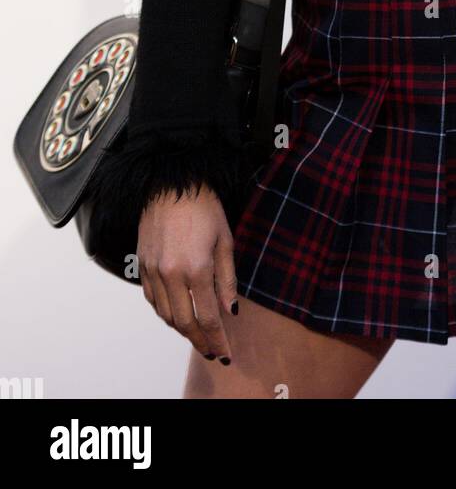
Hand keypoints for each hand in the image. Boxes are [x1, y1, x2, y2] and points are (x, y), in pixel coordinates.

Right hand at [137, 186, 238, 362]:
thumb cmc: (204, 207)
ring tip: (198, 337)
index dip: (218, 339)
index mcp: (196, 268)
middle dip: (200, 341)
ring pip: (166, 315)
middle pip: (185, 323)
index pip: (208, 317)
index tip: (226, 354)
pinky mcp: (142, 265)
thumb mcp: (225, 241)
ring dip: (183, 331)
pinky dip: (165, 314)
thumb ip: (227, 279)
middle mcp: (171, 274)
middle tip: (213, 352)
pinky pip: (153, 300)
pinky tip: (177, 316)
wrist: (172, 184)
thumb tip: (231, 311)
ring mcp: (153, 271)